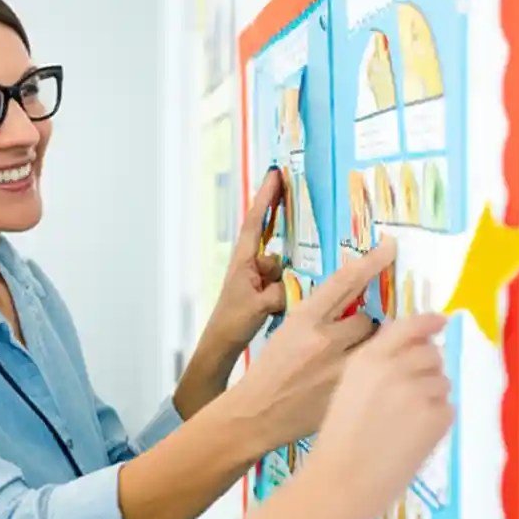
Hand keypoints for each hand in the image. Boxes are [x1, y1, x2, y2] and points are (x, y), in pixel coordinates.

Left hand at [201, 169, 286, 358]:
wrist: (222, 343)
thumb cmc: (233, 321)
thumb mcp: (260, 306)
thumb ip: (281, 291)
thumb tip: (296, 283)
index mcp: (243, 260)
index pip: (254, 222)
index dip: (265, 198)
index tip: (275, 175)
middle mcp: (249, 263)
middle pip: (270, 238)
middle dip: (278, 225)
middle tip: (288, 201)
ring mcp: (256, 275)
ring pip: (281, 266)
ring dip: (284, 279)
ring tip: (275, 301)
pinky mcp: (263, 288)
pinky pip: (282, 279)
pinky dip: (287, 286)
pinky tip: (285, 302)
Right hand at [219, 238, 397, 453]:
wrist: (255, 414)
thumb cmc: (269, 371)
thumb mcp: (286, 333)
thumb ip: (318, 318)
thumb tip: (352, 303)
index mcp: (302, 320)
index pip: (344, 280)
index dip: (372, 260)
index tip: (391, 246)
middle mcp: (323, 340)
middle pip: (368, 317)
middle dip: (368, 325)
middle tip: (362, 334)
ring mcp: (339, 368)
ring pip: (376, 345)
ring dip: (374, 348)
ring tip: (362, 359)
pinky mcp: (349, 393)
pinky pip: (376, 373)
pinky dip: (376, 373)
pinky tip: (367, 380)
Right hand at [306, 312, 453, 517]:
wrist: (343, 480)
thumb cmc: (339, 439)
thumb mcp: (349, 388)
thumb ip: (377, 365)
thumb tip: (415, 348)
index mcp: (368, 358)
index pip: (408, 327)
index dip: (428, 322)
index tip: (441, 320)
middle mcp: (395, 367)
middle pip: (431, 353)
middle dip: (428, 369)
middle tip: (412, 395)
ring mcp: (419, 391)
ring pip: (442, 382)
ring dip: (432, 397)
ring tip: (405, 423)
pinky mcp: (437, 416)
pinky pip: (447, 409)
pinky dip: (436, 421)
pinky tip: (412, 438)